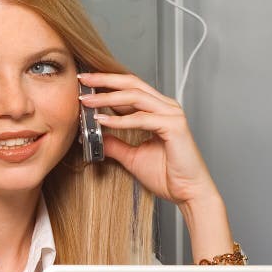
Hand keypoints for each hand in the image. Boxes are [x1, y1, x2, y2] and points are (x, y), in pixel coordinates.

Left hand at [78, 72, 218, 206]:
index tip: (85, 83)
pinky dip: (120, 120)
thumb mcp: (132, 157)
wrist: (187, 192)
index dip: (107, 84)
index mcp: (158, 110)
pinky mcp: (173, 127)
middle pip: (132, 84)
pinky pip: (142, 119)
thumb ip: (116, 144)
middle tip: (83, 78)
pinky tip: (103, 121)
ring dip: (108, 97)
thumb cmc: (168, 176)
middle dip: (105, 80)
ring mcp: (171, 115)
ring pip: (135, 97)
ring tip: (87, 101)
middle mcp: (166, 107)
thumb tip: (96, 136)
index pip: (130, 89)